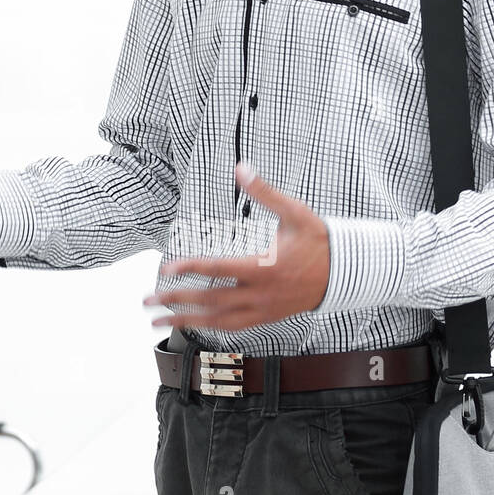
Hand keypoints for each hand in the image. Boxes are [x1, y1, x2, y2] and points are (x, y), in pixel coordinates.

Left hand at [143, 163, 330, 329]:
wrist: (346, 274)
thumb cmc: (318, 241)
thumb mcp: (295, 212)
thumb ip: (266, 191)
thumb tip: (242, 167)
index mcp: (264, 267)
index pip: (218, 270)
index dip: (190, 269)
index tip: (166, 268)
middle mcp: (260, 294)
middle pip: (209, 301)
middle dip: (175, 301)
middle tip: (146, 301)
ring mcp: (262, 310)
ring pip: (217, 321)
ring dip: (184, 321)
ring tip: (157, 321)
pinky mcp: (266, 318)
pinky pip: (232, 327)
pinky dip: (208, 327)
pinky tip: (190, 324)